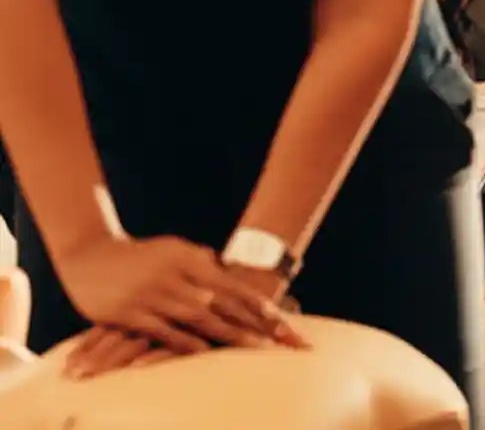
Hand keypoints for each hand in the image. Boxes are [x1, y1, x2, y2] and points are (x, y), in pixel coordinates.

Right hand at [57, 235, 295, 354]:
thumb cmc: (138, 255)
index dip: (256, 303)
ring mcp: (151, 293)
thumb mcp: (172, 248)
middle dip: (251, 322)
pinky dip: (184, 341)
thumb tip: (226, 271)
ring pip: (196, 317)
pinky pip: (162, 330)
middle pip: (220, 303)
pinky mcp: (129, 312)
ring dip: (227, 333)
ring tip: (253, 347)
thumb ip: (200, 261)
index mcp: (187, 257)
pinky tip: (204, 352)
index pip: (229, 284)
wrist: (88, 255)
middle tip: (277, 339)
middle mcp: (173, 274)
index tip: (280, 320)